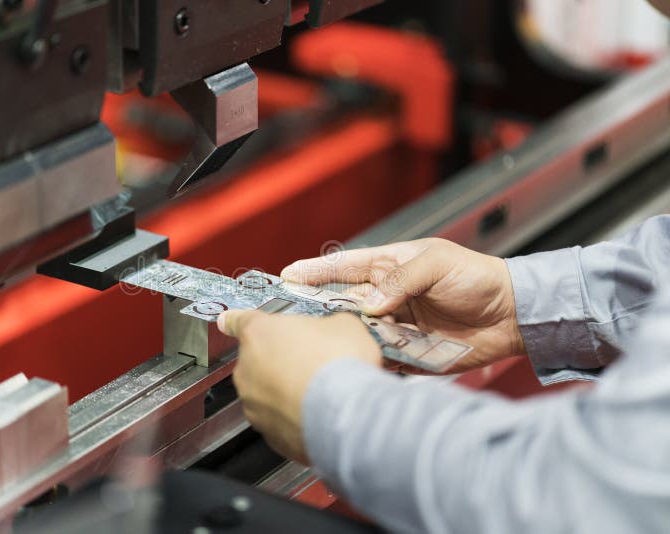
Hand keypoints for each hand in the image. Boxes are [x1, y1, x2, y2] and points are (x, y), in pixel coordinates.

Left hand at [217, 311, 380, 463]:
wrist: (347, 415)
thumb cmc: (340, 364)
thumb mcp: (341, 325)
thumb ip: (321, 327)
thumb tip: (329, 334)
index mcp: (259, 333)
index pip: (239, 321)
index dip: (235, 320)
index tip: (227, 321)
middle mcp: (247, 369)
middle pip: (258, 360)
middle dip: (280, 360)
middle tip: (312, 361)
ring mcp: (254, 405)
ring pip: (267, 393)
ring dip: (286, 391)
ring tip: (319, 391)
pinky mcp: (269, 435)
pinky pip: (279, 420)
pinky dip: (294, 417)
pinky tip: (318, 413)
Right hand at [281, 238, 524, 372]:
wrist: (512, 316)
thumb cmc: (478, 278)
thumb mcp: (436, 264)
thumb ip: (400, 280)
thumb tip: (370, 305)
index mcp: (390, 266)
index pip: (344, 267)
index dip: (315, 271)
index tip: (287, 275)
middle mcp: (388, 296)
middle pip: (343, 303)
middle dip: (319, 309)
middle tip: (293, 316)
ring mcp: (396, 326)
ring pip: (357, 333)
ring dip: (343, 338)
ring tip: (320, 343)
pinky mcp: (408, 353)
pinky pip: (380, 357)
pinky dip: (367, 361)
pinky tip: (353, 364)